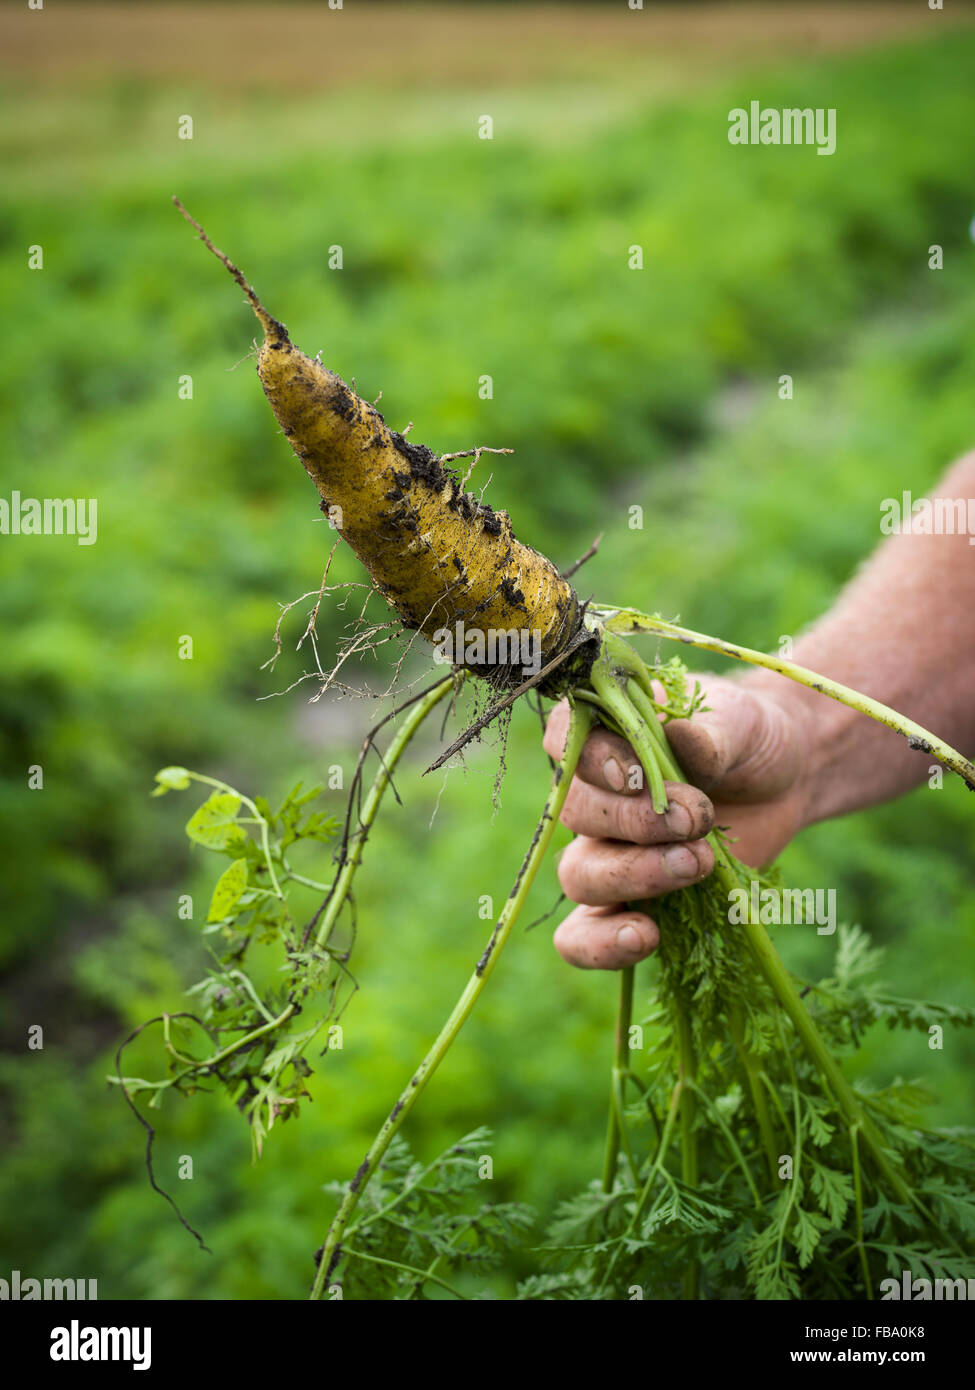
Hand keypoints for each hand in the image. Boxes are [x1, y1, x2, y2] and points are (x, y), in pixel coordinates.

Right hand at [543, 675, 808, 969]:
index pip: (566, 739)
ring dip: (632, 875)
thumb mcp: (740, 722)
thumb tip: (682, 739)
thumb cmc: (749, 738)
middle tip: (698, 819)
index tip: (638, 774)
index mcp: (606, 733)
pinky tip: (647, 935)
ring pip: (579, 874)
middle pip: (575, 813)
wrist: (783, 781)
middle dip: (635, 822)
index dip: (592, 760)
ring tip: (696, 865)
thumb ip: (710, 731)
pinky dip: (603, 943)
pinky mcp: (627, 902)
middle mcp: (592, 793)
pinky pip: (583, 936)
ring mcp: (605, 852)